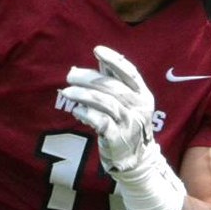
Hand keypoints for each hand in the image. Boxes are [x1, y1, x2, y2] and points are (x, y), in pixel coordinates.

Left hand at [61, 45, 186, 209]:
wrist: (136, 160)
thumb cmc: (127, 125)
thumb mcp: (127, 103)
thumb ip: (115, 82)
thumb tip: (100, 60)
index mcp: (143, 95)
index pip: (129, 72)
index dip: (113, 60)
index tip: (97, 50)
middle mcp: (139, 107)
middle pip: (112, 87)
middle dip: (89, 78)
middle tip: (70, 75)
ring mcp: (129, 123)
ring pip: (104, 102)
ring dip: (83, 95)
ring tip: (67, 92)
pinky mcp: (117, 137)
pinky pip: (99, 121)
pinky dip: (86, 113)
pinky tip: (76, 111)